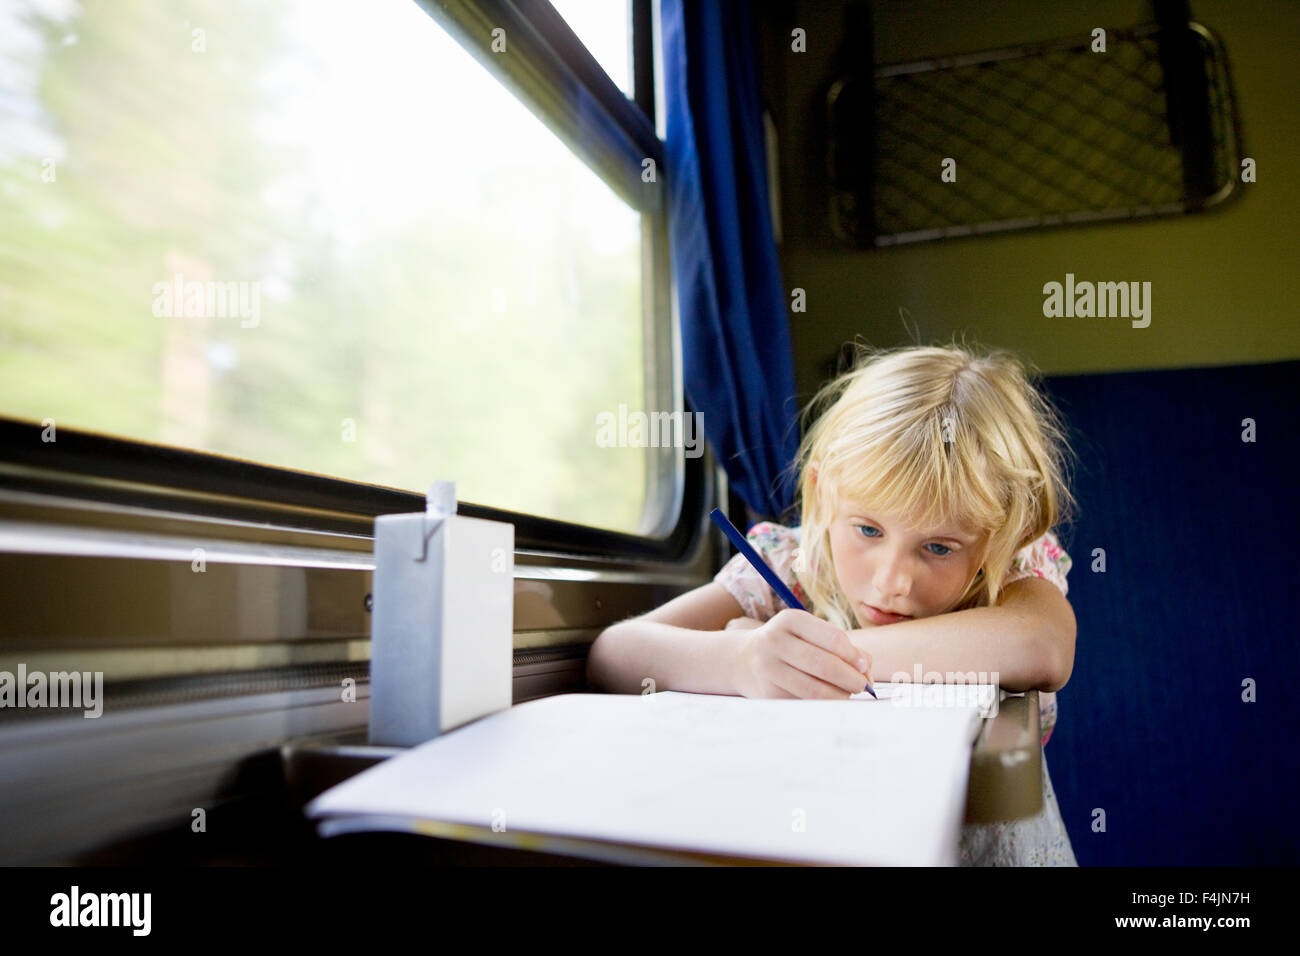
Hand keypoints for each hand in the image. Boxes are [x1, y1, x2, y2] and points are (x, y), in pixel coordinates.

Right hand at [729, 608, 872, 698]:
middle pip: (825, 665)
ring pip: (815, 689)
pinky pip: (805, 702)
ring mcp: (768, 668)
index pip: (833, 638)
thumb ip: (842, 646)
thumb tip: (866, 671)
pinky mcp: (768, 692)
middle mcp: (775, 641)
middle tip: (862, 686)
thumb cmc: (791, 645)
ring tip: (847, 694)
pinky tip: (827, 699)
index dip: (854, 655)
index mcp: (790, 620)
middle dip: (851, 679)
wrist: (745, 659)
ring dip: (840, 696)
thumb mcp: (809, 633)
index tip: (864, 666)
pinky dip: (823, 704)